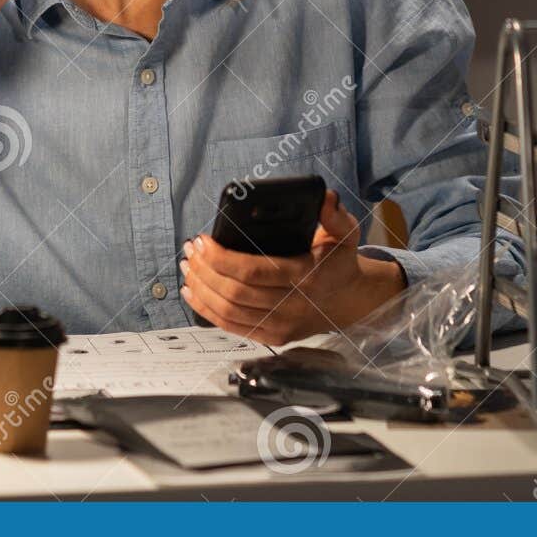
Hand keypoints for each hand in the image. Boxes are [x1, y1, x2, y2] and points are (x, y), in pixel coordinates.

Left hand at [179, 190, 407, 344]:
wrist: (349, 300)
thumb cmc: (339, 262)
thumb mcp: (345, 234)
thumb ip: (335, 215)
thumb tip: (326, 199)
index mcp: (305, 277)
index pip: (253, 271)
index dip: (221, 257)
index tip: (202, 240)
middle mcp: (292, 306)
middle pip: (234, 292)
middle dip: (204, 270)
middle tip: (190, 250)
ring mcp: (281, 326)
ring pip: (229, 312)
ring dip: (201, 288)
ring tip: (187, 267)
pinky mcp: (273, 338)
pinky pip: (232, 327)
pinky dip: (207, 310)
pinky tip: (192, 292)